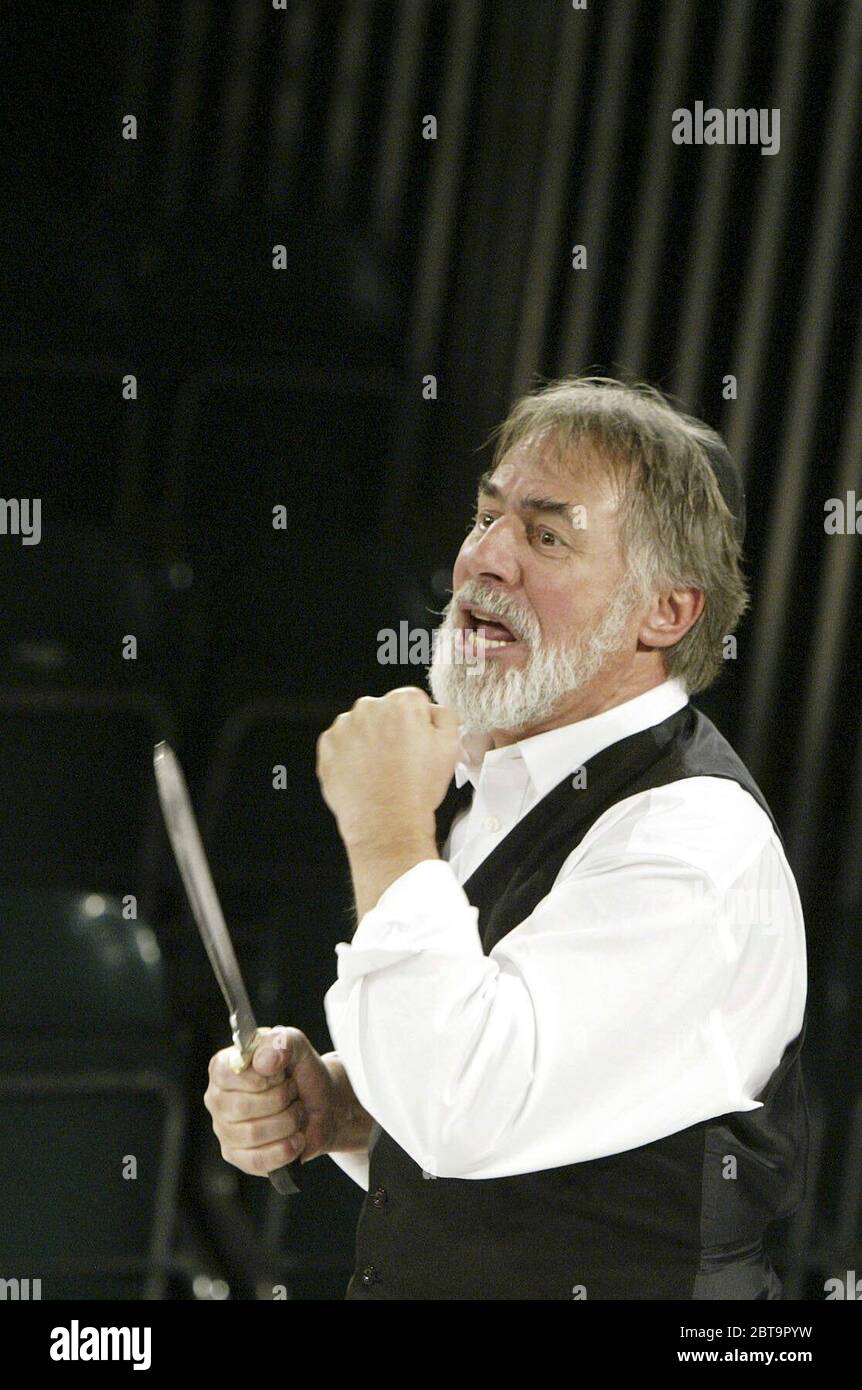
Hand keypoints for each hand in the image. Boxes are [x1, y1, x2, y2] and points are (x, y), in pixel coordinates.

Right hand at [204, 1026, 349, 1176]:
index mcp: (223, 1067)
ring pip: (252, 1135)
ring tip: (296, 1113)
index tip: (281, 1074)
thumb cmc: (301, 1071)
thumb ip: (280, 1042)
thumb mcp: (296, 1044)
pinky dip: (285, 1150)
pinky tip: (296, 1139)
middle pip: (241, 1108)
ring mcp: (224, 1130)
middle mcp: (217, 1098)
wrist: (322, 1103)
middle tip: (293, 1093)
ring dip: (287, 1123)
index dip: (260, 1077)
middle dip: (280, 1100)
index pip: (226, 1074)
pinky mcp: (238, 1157)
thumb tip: (264, 1062)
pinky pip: (257, 1160)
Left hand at [316, 687, 459, 847]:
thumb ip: (445, 717)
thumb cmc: (416, 790)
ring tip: (381, 772)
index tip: (416, 743)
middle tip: (400, 761)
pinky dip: (349, 757)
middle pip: (384, 712)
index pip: (412, 701)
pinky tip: (364, 776)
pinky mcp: (327, 746)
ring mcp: (344, 726)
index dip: (418, 724)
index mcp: (402, 703)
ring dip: (369, 742)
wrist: (386, 824)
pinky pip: (341, 744)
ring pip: (361, 727)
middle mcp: (370, 708)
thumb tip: (434, 711)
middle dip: (391, 731)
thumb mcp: (451, 748)